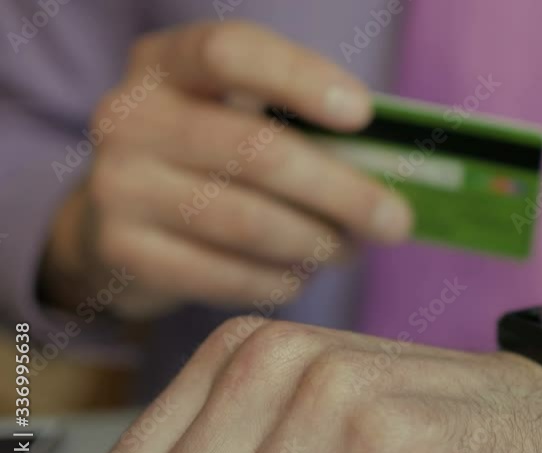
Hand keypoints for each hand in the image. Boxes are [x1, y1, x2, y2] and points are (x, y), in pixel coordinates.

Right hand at [43, 21, 412, 318]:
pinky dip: (277, 281)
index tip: (362, 114)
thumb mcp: (242, 117)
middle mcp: (129, 116)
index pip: (231, 52)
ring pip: (247, 221)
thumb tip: (389, 173)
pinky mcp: (122, 252)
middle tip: (395, 223)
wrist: (121, 220)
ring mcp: (117, 185)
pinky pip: (224, 274)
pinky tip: (299, 277)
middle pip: (255, 150)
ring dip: (315, 243)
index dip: (299, 79)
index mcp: (167, 63)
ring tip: (347, 251)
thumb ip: (302, 127)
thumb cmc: (211, 158)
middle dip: (342, 192)